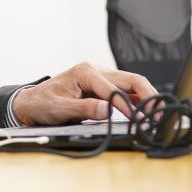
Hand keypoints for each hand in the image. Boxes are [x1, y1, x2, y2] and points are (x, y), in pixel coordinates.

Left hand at [11, 62, 156, 125]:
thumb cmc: (43, 103)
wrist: (32, 103)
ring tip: (158, 115)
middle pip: (130, 79)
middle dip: (148, 96)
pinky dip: (139, 100)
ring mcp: (101, 77)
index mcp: (85, 72)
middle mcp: (96, 70)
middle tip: (158, 116)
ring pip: (131, 83)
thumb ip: (83, 109)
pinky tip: (147, 111)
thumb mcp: (59, 108)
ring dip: (147, 98)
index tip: (138, 120)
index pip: (113, 88)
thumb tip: (107, 109)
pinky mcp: (103, 86)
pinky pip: (126, 91)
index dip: (127, 105)